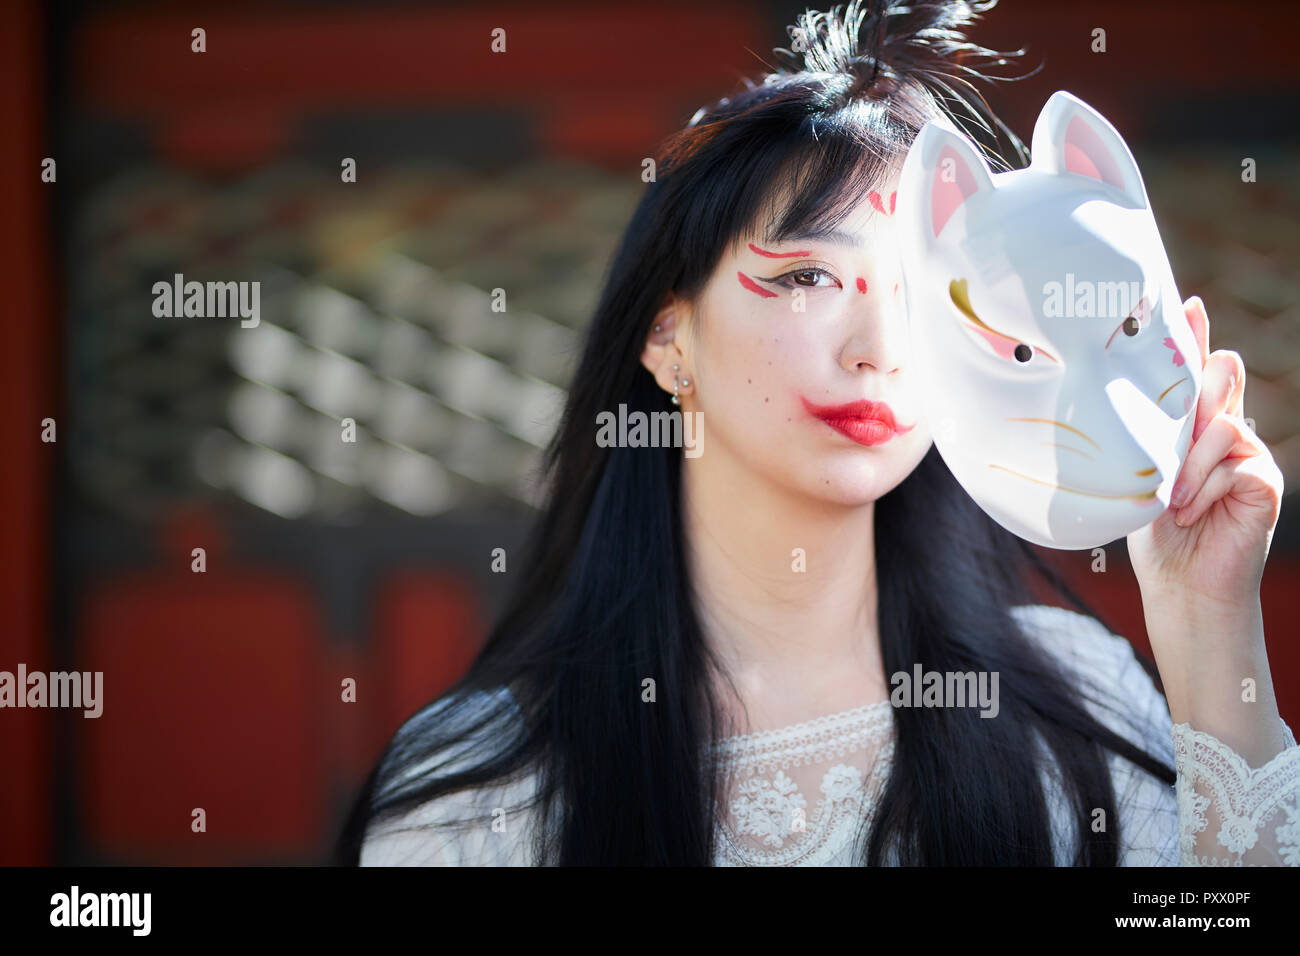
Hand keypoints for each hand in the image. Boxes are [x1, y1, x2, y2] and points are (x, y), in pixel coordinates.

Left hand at [1127, 296, 1283, 607]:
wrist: (1181, 587)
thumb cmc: (1156, 536)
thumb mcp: (1144, 477)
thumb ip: (1151, 440)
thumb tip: (1121, 400)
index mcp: (1195, 430)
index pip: (1199, 374)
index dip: (1196, 337)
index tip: (1186, 304)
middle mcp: (1229, 434)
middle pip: (1222, 377)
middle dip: (1196, 391)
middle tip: (1172, 427)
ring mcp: (1250, 456)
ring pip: (1221, 424)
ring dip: (1187, 464)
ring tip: (1172, 500)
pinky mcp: (1265, 480)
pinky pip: (1233, 460)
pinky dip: (1202, 485)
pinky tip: (1190, 510)